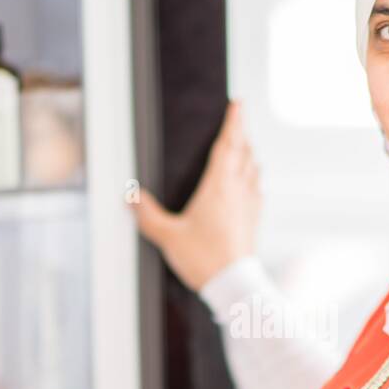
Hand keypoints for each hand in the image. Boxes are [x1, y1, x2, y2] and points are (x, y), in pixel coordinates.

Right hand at [126, 98, 261, 292]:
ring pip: (253, 169)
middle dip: (241, 134)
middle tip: (239, 121)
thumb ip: (147, 215)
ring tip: (245, 147)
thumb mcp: (168, 235)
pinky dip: (253, 178)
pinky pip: (256, 190)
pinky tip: (251, 184)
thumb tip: (132, 197)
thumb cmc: (204, 259)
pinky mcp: (254, 219)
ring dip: (249, 154)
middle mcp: (239, 190)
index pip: (228, 145)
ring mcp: (250, 205)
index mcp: (219, 186)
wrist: (233, 284)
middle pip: (244, 152)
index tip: (238, 104)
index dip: (233, 122)